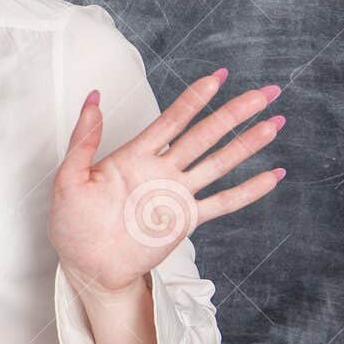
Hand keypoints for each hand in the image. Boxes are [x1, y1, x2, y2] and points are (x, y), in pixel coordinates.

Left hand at [49, 69, 284, 297]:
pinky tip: (272, 176)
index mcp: (134, 156)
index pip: (171, 120)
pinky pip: (223, 203)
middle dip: (234, 113)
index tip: (218, 76)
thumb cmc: (72, 224)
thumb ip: (83, 140)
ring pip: (219, 163)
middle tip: (265, 92)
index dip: (195, 98)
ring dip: (246, 144)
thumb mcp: (69, 179)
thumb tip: (92, 99)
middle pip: (204, 134)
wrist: (87, 266)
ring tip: (274, 123)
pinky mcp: (185, 221)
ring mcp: (176, 195)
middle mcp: (161, 171)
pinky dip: (249, 191)